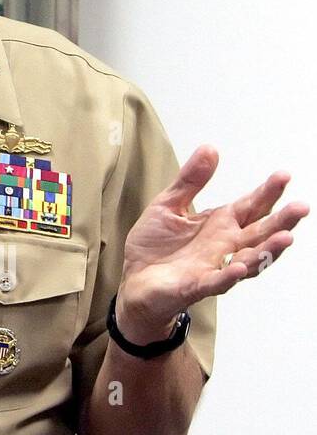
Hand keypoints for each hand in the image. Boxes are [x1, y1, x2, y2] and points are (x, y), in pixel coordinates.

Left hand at [117, 145, 306, 342]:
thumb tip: (210, 149)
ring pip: (250, 260)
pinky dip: (229, 275)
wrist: (134, 280)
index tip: (284, 176)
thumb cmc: (155, 246)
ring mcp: (214, 266)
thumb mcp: (168, 204)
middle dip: (282, 221)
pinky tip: (237, 267)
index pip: (251, 206)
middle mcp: (224, 245)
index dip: (268, 193)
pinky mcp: (197, 285)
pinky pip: (217, 282)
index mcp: (220, 224)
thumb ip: (190, 180)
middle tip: (301, 207)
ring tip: (286, 237)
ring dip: (268, 250)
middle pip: (260, 232)